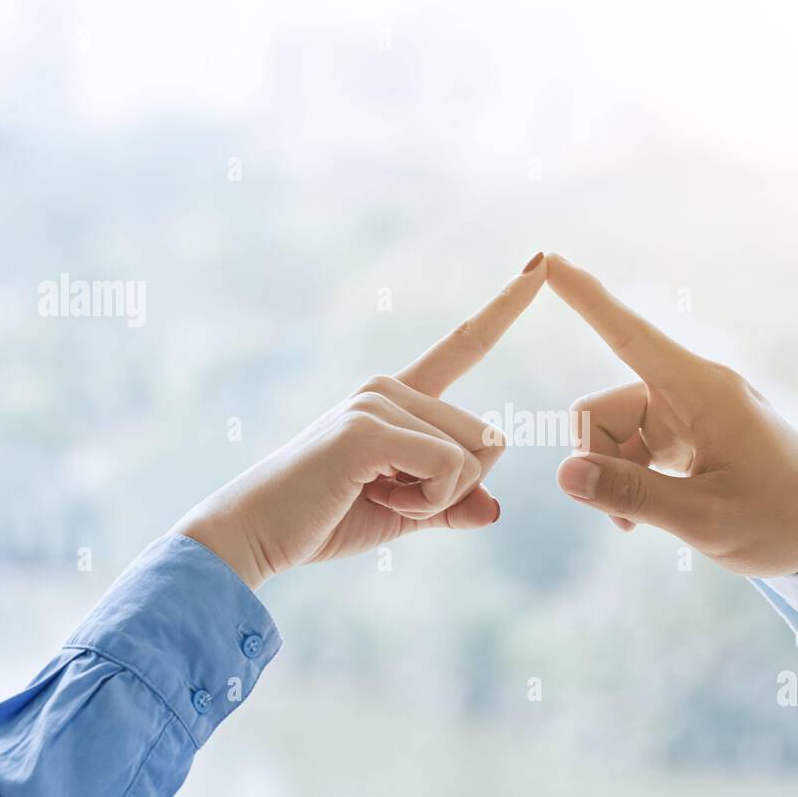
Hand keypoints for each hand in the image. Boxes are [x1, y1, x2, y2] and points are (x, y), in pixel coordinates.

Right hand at [173, 252, 547, 588]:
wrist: (255, 536)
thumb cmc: (321, 521)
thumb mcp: (402, 513)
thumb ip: (448, 505)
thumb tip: (494, 510)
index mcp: (398, 396)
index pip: (464, 344)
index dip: (504, 306)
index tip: (542, 260)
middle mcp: (390, 387)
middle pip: (488, 438)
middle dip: (457, 489)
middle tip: (390, 498)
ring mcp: (377, 401)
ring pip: (474, 456)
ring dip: (438, 499)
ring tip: (373, 496)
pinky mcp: (367, 428)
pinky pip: (449, 469)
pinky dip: (428, 502)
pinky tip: (375, 497)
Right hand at [547, 254, 797, 577]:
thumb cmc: (781, 521)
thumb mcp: (705, 519)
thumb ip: (631, 495)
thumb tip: (563, 474)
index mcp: (703, 392)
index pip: (628, 334)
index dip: (585, 298)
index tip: (546, 260)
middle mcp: (690, 391)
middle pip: (601, 410)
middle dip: (596, 459)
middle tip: (622, 515)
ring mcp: (686, 412)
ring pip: (609, 433)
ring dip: (612, 477)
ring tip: (639, 522)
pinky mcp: (685, 435)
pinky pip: (628, 448)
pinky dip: (625, 481)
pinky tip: (641, 518)